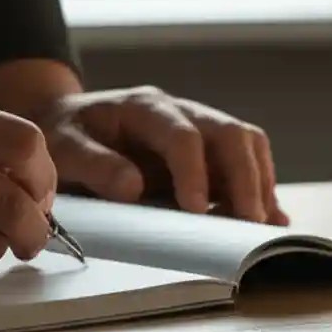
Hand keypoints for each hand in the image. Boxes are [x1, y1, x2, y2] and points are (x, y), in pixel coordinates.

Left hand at [37, 86, 288, 225]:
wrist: (67, 123)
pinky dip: (260, 189)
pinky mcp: (208, 152)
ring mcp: (200, 129)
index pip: (183, 135)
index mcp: (144, 108)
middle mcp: (181, 112)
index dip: (194, 172)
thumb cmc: (64, 136)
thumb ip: (94, 164)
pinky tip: (269, 219)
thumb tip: (133, 187)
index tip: (194, 211)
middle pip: (231, 133)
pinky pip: (246, 162)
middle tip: (248, 221)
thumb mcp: (62, 147)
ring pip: (247, 143)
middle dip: (245, 177)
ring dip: (260, 182)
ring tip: (261, 224)